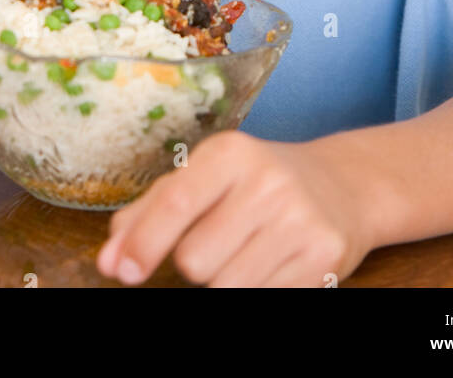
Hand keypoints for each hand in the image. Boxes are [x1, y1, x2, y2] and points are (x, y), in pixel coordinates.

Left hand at [95, 129, 381, 287]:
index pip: (176, 203)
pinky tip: (270, 266)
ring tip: (247, 252)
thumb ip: (151, 212)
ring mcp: (299, 221)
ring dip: (225, 281)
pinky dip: (257, 290)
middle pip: (195, 260)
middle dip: (196, 262)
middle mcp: (267, 181)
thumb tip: (109, 259)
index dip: (143, 243)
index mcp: (231, 153)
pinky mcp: (323, 258)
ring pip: (225, 287)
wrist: (342, 186)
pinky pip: (263, 299)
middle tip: (221, 241)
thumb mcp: (206, 178)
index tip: (123, 271)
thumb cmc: (257, 185)